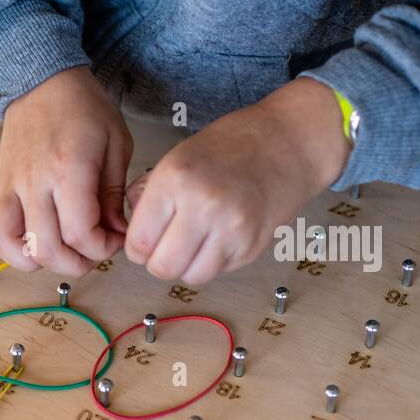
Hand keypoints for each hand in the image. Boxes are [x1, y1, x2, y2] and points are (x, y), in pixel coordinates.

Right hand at [0, 66, 132, 276]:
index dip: (103, 248)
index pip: (81, 233)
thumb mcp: (116, 143)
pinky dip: (10, 250)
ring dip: (45, 261)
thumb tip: (114, 233)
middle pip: (50, 250)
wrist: (41, 81)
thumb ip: (114, 193)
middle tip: (94, 248)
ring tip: (64, 248)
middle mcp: (35, 182)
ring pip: (18, 249)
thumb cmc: (84, 108)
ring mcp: (10, 188)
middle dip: (79, 262)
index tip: (115, 238)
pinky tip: (32, 243)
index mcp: (69, 168)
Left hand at [124, 77, 350, 284]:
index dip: (137, 247)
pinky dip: (213, 261)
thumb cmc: (229, 147)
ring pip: (191, 277)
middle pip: (161, 268)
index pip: (137, 243)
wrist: (289, 142)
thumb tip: (130, 233)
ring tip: (195, 241)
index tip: (146, 239)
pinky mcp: (253, 246)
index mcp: (174, 180)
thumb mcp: (176, 158)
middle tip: (168, 245)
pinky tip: (220, 236)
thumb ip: (147, 196)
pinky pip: (219, 272)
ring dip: (187, 266)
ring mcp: (232, 229)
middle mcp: (203, 206)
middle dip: (159, 261)